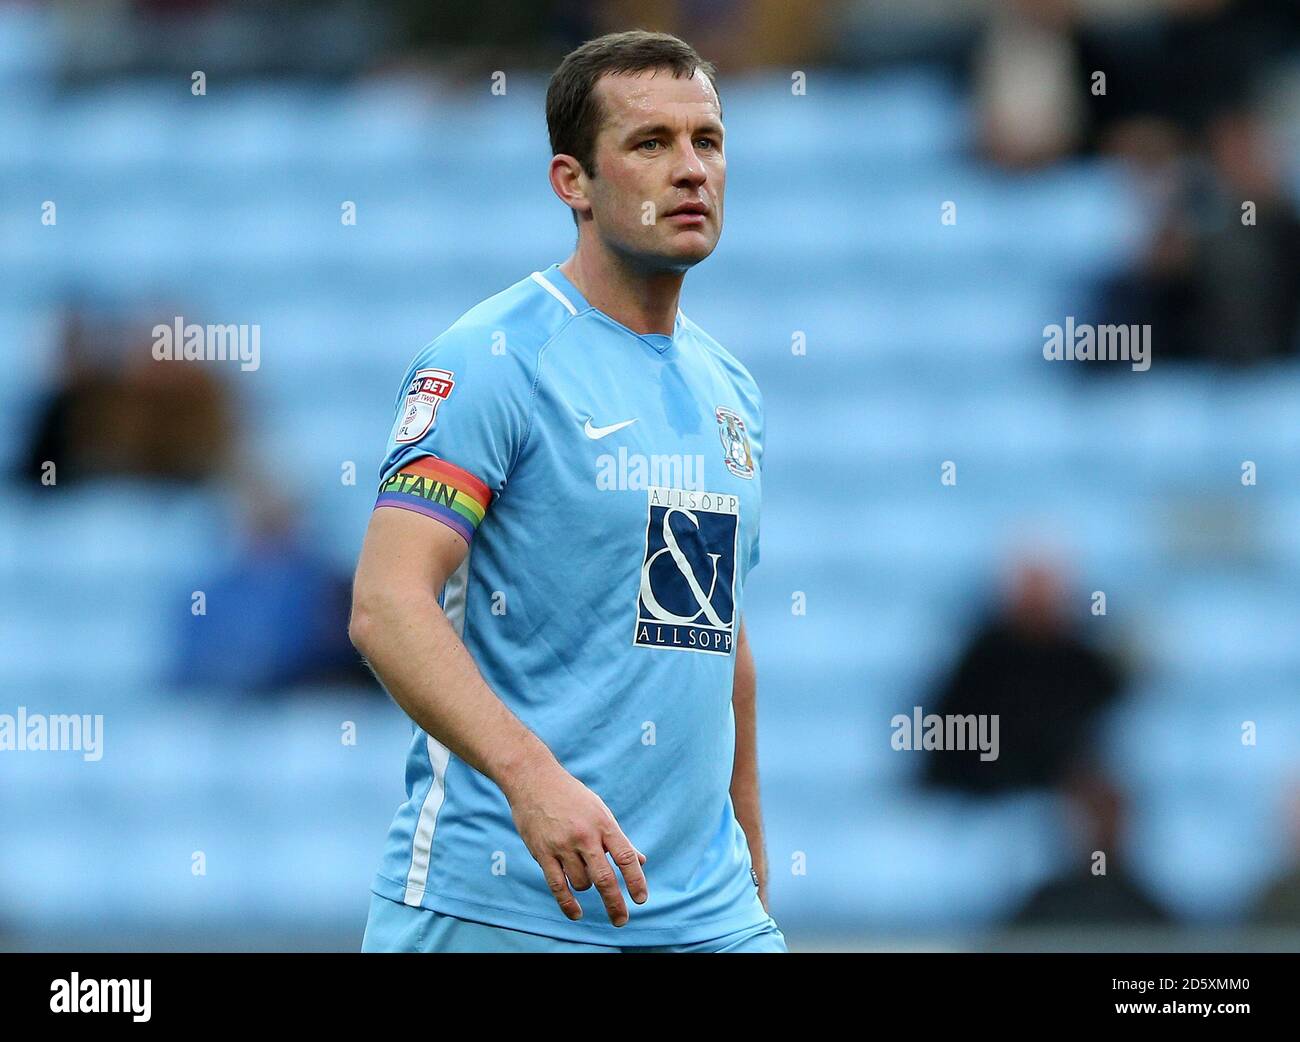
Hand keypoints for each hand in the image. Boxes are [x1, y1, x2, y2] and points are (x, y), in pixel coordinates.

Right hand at [504, 758, 647, 925]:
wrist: (533, 779)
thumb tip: (641, 861)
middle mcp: (585, 836)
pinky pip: (558, 885)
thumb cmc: (571, 795)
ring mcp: (562, 845)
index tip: (641, 899)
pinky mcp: (542, 852)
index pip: (625, 857)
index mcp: (603, 823)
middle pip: (605, 878)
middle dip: (615, 903)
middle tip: (621, 920)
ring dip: (587, 888)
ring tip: (584, 876)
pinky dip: (568, 903)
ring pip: (582, 882)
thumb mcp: (600, 810)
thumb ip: (619, 839)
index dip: (635, 880)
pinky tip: (576, 914)